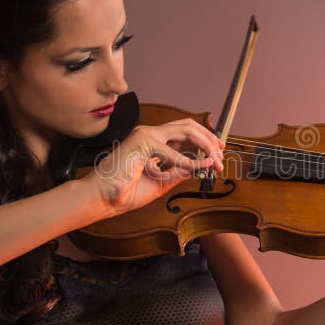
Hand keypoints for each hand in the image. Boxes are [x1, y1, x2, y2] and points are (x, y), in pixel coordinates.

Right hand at [81, 118, 224, 217]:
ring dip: (204, 144)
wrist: (103, 198)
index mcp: (152, 142)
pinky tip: (198, 168)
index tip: (217, 153)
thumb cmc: (126, 192)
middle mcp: (150, 134)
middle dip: (209, 139)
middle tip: (221, 154)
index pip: (184, 133)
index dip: (204, 140)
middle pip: (188, 126)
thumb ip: (180, 172)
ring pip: (185, 129)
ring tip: (214, 159)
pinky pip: (174, 152)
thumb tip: (202, 166)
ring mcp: (146, 135)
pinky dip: (189, 161)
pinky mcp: (142, 142)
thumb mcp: (162, 181)